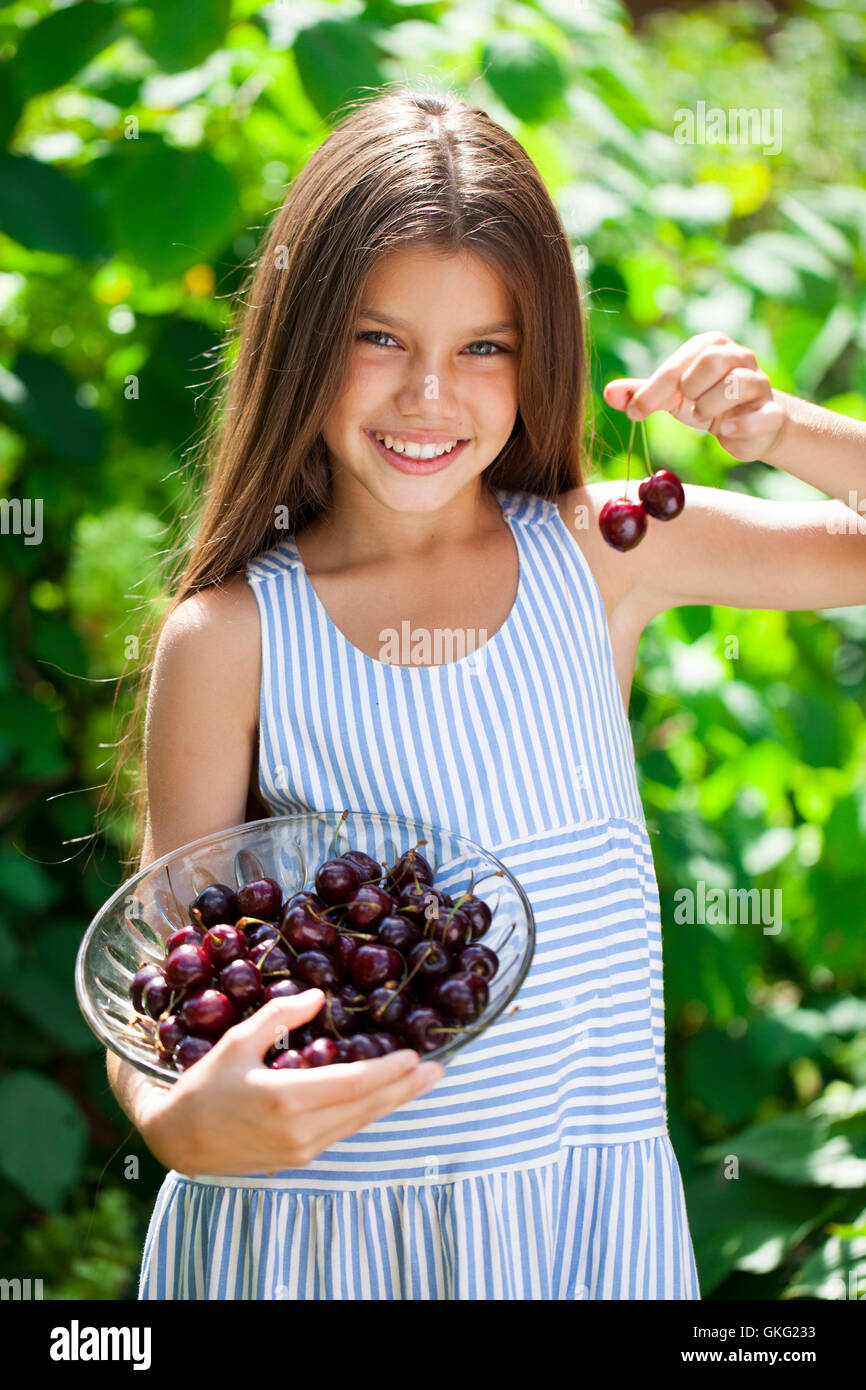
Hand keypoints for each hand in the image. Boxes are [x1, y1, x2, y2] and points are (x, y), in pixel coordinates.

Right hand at [138, 991, 443, 1176]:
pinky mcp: (298, 1159)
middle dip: (406, 1089)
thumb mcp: (238, 1041)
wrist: (177, 1140)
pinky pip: (343, 1132)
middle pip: (366, 1107)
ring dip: (392, 1103)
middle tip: (439, 1071)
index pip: (353, 1083)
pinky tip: (382, 1099)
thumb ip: (280, 1017)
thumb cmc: (204, 1085)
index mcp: (286, 1097)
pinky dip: (366, 1113)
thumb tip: (320, 996)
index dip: (389, 1071)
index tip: (415, 1056)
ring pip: (359, 1123)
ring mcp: (301, 1150)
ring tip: (422, 1083)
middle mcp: (300, 1129)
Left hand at [603, 330, 788, 463]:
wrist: (749, 428)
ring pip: (735, 385)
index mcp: (711, 345)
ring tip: (703, 417)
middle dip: (689, 389)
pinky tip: (724, 430)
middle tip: (684, 408)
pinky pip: (762, 414)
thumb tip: (607, 393)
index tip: (635, 412)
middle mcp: (739, 357)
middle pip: (713, 360)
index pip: (679, 361)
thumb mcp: (671, 397)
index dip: (654, 389)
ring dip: (709, 408)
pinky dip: (740, 424)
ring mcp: (760, 383)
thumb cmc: (706, 403)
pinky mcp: (773, 412)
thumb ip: (641, 393)